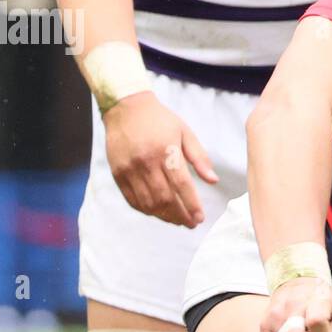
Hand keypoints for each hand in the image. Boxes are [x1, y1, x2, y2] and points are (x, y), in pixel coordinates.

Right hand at [103, 91, 218, 227]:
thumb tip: (213, 180)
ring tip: (178, 221)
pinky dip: (147, 210)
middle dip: (180, 215)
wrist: (125, 108)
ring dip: (165, 216)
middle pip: (165, 198)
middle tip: (192, 223)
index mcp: (166, 151)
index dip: (192, 204)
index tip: (201, 217)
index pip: (181, 185)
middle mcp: (146, 162)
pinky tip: (159, 213)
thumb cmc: (159, 120)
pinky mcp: (118, 173)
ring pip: (148, 202)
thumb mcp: (185, 132)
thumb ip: (199, 157)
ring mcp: (129, 169)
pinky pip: (132, 199)